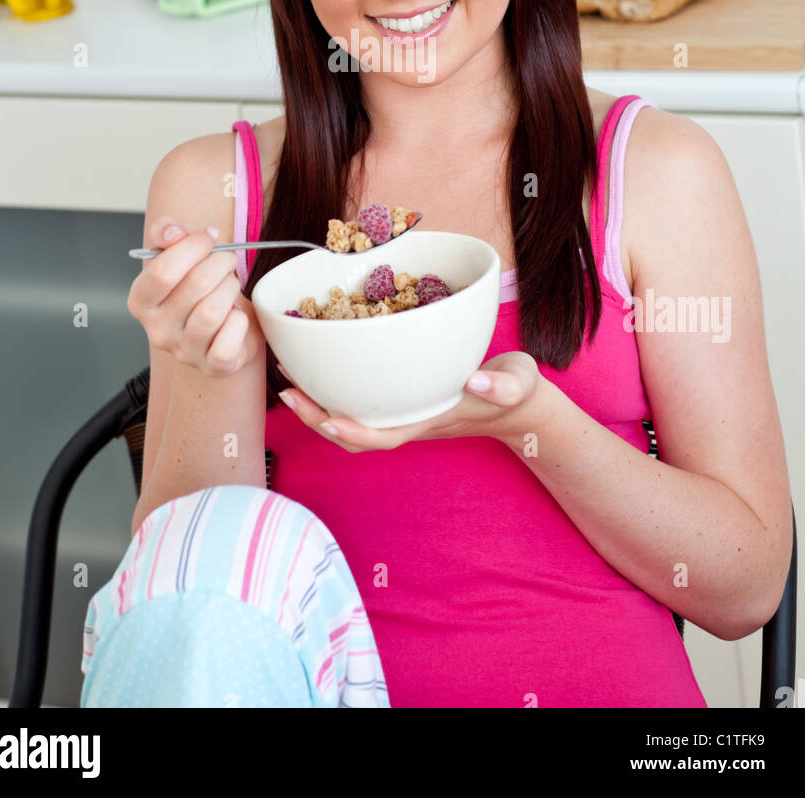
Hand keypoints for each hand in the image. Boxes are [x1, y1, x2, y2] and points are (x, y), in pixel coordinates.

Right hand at [127, 218, 264, 376]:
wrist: (222, 327)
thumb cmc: (198, 289)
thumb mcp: (177, 255)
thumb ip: (167, 233)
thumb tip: (173, 233)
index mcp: (141, 301)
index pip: (162, 271)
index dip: (193, 247)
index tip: (209, 237)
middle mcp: (157, 330)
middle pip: (195, 285)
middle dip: (220, 263)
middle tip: (227, 261)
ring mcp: (184, 351)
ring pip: (213, 311)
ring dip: (231, 288)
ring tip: (230, 286)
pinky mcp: (212, 366)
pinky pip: (229, 338)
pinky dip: (240, 321)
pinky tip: (235, 316)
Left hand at [275, 351, 542, 451]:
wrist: (516, 402)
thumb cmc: (514, 390)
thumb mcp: (518, 382)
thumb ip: (504, 385)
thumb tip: (478, 382)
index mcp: (430, 419)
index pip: (385, 436)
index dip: (354, 433)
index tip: (327, 419)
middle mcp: (408, 420)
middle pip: (354, 434)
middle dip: (317, 419)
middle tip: (287, 391)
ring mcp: (402, 412)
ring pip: (351, 420)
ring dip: (318, 406)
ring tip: (290, 380)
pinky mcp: (400, 399)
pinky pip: (360, 402)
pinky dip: (336, 390)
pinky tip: (321, 367)